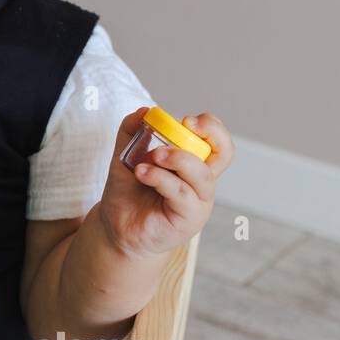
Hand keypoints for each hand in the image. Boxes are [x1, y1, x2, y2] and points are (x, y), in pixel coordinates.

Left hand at [98, 107, 234, 257]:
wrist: (116, 228)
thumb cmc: (128, 193)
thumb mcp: (125, 157)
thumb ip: (131, 133)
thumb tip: (142, 111)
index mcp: (193, 164)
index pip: (217, 141)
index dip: (211, 127)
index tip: (187, 120)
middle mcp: (201, 182)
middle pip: (224, 154)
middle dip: (208, 134)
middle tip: (181, 126)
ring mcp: (198, 201)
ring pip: (201, 174)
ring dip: (176, 159)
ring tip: (148, 158)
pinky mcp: (189, 218)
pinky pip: (182, 193)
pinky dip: (161, 178)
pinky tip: (142, 173)